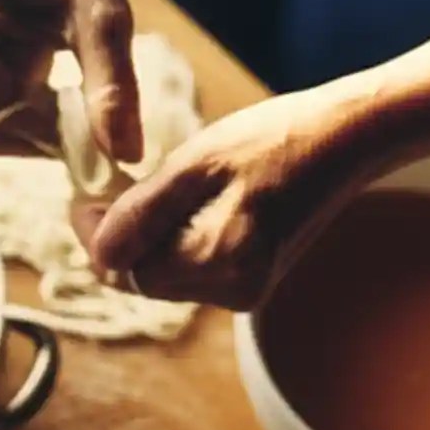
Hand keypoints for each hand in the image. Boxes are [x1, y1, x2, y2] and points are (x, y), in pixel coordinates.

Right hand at [0, 0, 141, 160]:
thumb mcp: (101, 12)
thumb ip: (111, 85)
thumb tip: (126, 156)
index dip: (39, 132)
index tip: (82, 112)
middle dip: (32, 110)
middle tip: (71, 69)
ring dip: (22, 91)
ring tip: (50, 43)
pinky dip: (7, 73)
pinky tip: (29, 37)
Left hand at [72, 76, 396, 310]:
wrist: (347, 138)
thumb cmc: (275, 138)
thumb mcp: (196, 162)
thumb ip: (142, 212)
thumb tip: (96, 252)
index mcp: (220, 264)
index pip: (128, 271)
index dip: (96, 237)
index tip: (81, 197)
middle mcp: (235, 292)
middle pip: (146, 279)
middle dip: (120, 239)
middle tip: (102, 189)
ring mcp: (248, 290)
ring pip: (167, 275)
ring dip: (146, 238)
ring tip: (141, 188)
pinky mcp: (255, 278)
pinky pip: (194, 267)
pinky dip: (174, 239)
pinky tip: (178, 201)